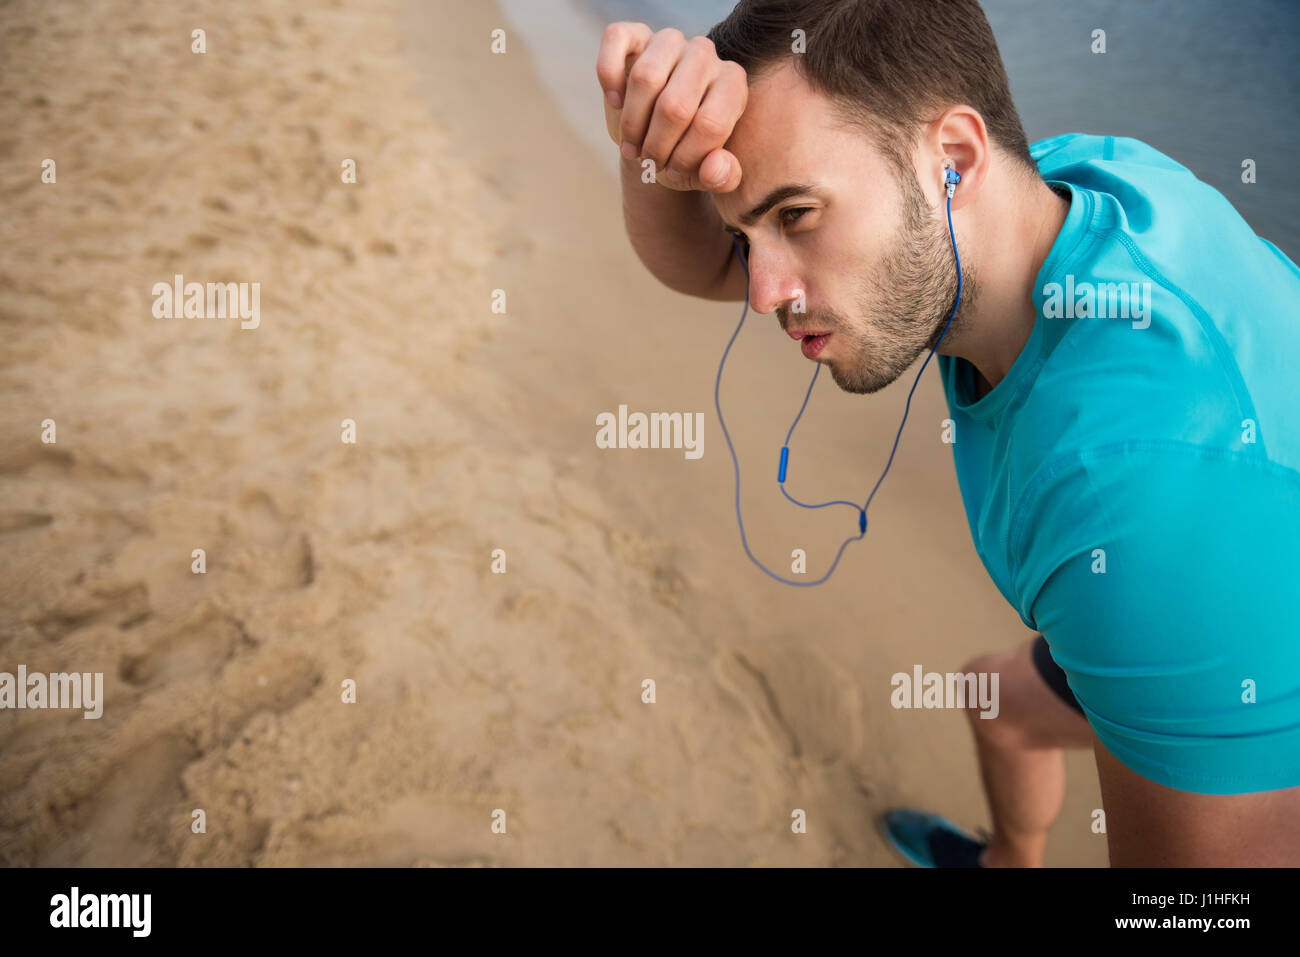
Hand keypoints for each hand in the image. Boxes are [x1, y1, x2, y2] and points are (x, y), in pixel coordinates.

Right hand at [596, 22, 746, 191]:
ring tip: (632, 146)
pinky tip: (615, 103)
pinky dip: (610, 78)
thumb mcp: (707, 172)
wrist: (655, 132)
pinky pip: (616, 40)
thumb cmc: (685, 151)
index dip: (685, 159)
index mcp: (732, 84)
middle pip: (675, 106)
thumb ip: (723, 177)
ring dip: (631, 124)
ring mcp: (671, 40)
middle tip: (649, 163)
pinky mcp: (637, 35)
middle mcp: (706, 55)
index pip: (710, 124)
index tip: (673, 173)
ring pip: (646, 77)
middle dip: (656, 147)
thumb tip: (714, 169)